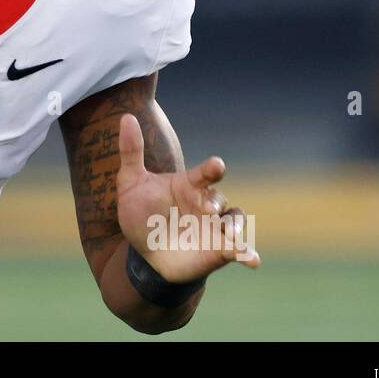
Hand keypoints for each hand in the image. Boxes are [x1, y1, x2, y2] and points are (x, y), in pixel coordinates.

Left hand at [114, 114, 259, 282]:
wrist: (143, 251)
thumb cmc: (141, 213)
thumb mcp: (131, 183)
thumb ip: (132, 152)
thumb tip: (127, 117)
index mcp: (189, 185)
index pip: (205, 173)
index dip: (212, 168)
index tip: (216, 166)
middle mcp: (205, 203)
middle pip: (219, 198)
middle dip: (215, 203)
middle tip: (206, 209)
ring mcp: (215, 226)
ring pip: (234, 220)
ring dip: (236, 226)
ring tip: (231, 236)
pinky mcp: (219, 250)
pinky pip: (238, 250)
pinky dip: (247, 254)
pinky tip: (252, 260)